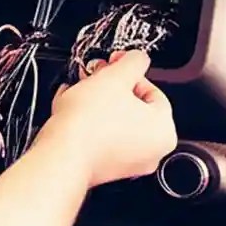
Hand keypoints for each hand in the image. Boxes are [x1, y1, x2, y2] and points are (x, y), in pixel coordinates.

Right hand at [39, 50, 177, 186]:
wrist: (62, 155)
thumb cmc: (89, 124)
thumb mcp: (115, 77)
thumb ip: (133, 61)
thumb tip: (137, 58)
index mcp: (163, 131)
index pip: (152, 90)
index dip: (130, 72)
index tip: (114, 64)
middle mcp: (151, 151)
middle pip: (134, 106)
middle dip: (112, 86)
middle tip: (96, 75)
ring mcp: (128, 163)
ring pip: (116, 120)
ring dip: (98, 100)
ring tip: (81, 90)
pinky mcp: (105, 168)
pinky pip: (103, 136)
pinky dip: (91, 121)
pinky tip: (75, 109)